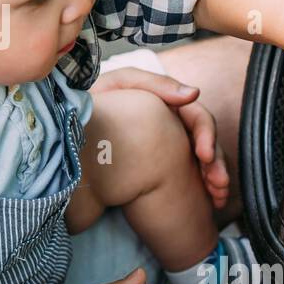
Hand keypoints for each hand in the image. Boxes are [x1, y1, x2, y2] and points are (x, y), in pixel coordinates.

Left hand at [92, 66, 228, 208]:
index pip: (195, 114)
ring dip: (216, 176)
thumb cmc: (91, 105)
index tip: (204, 155)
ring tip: (218, 197)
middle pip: (204, 140)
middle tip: (216, 183)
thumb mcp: (119, 85)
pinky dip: (207, 185)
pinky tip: (214, 200)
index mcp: (162, 102)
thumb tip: (193, 93)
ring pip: (204, 159)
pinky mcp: (163, 164)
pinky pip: (192, 174)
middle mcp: (170, 121)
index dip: (205, 133)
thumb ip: (153, 84)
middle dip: (215, 161)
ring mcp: (168, 142)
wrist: (66, 132)